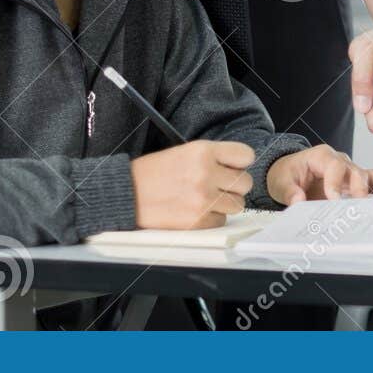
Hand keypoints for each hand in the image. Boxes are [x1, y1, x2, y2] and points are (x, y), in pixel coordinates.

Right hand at [131, 140, 253, 228]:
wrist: (127, 195)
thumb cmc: (153, 173)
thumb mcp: (184, 152)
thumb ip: (212, 157)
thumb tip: (237, 168)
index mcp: (203, 151)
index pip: (246, 155)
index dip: (241, 163)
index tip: (234, 168)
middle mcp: (206, 173)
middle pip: (245, 183)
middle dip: (234, 186)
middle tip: (218, 187)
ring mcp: (203, 199)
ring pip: (238, 204)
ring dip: (225, 204)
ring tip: (206, 199)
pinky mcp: (197, 221)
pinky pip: (221, 221)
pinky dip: (212, 218)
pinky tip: (196, 210)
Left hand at [266, 145, 372, 204]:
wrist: (291, 175)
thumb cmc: (287, 175)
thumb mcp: (281, 182)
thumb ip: (289, 191)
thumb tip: (298, 200)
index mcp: (321, 156)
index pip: (333, 165)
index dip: (335, 182)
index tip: (334, 199)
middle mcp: (340, 161)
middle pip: (354, 170)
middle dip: (359, 187)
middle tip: (361, 203)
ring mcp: (350, 171)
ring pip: (369, 175)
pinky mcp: (356, 182)